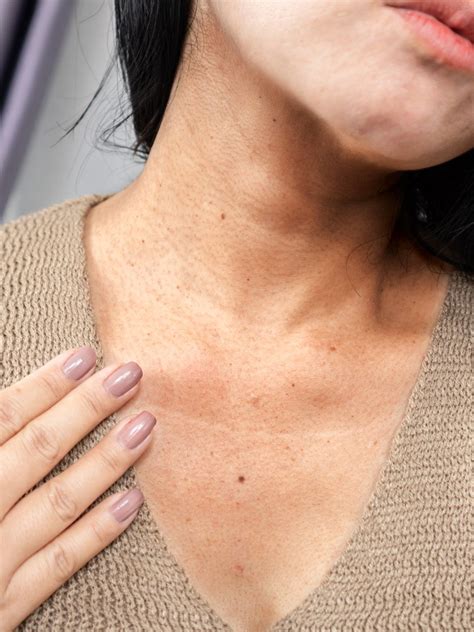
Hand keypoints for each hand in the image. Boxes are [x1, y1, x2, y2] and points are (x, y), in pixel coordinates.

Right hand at [0, 346, 155, 630]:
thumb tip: (12, 407)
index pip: (4, 418)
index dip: (45, 385)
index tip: (86, 356)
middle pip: (37, 450)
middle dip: (86, 408)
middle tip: (131, 374)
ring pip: (56, 502)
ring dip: (104, 461)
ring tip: (145, 426)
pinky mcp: (3, 606)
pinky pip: (56, 566)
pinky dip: (95, 533)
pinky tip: (132, 502)